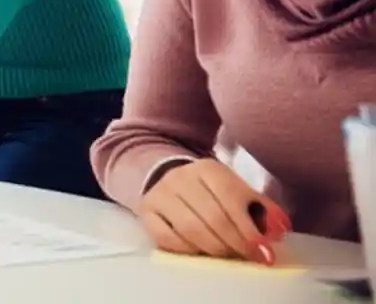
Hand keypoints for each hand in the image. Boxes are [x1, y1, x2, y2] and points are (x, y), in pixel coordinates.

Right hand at [139, 158, 291, 264]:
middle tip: (250, 257)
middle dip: (236, 242)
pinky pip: (167, 238)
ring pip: (191, 229)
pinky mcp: (146, 212)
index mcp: (208, 168)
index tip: (265, 250)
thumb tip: (280, 228)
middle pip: (213, 216)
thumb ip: (259, 208)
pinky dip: (188, 249)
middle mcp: (181, 178)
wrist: (165, 178)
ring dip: (215, 248)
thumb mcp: (234, 189)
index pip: (232, 197)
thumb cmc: (208, 191)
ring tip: (228, 256)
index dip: (250, 227)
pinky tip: (200, 251)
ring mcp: (160, 195)